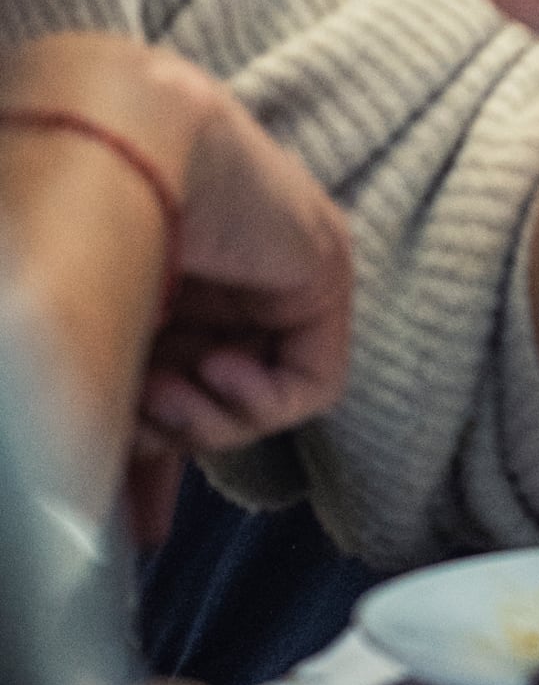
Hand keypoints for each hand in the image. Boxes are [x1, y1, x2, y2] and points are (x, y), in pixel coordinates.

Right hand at [0, 36, 349, 539]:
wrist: (114, 151)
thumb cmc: (72, 235)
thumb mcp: (98, 352)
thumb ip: (120, 432)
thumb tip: (132, 533)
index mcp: (157, 285)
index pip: (171, 391)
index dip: (152, 461)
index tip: (134, 521)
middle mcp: (216, 283)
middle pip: (212, 404)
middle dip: (172, 444)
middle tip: (135, 428)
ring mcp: (272, 278)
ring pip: (252, 402)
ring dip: (202, 420)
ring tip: (160, 390)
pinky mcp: (321, 276)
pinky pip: (310, 384)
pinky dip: (257, 397)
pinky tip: (214, 364)